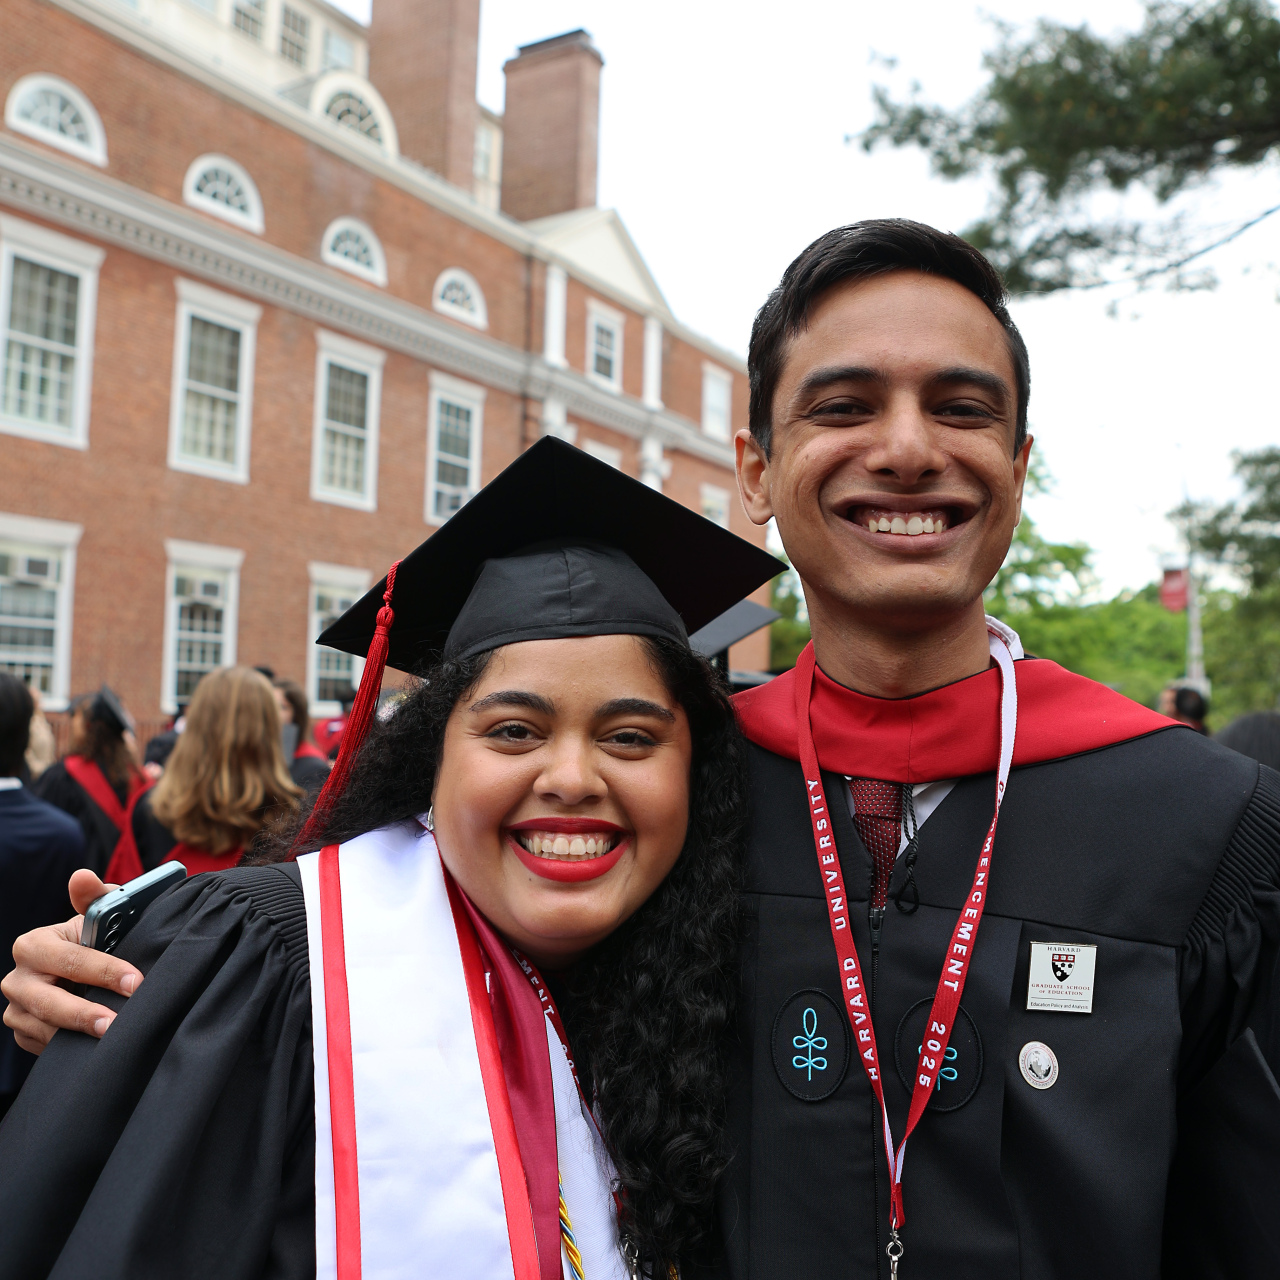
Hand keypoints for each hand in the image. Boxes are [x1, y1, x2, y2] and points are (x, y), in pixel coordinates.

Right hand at [1, 870, 142, 1053]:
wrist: (82, 969)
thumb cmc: (93, 939)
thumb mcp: (96, 917)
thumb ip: (95, 898)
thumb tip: (82, 877)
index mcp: (33, 945)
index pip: (70, 961)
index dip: (105, 971)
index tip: (135, 982)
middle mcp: (17, 979)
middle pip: (49, 1001)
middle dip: (86, 1012)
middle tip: (117, 1022)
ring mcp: (17, 1009)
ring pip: (45, 1028)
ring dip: (79, 1035)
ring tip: (112, 1037)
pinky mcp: (23, 1033)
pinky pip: (43, 1046)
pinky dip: (69, 1047)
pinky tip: (94, 1046)